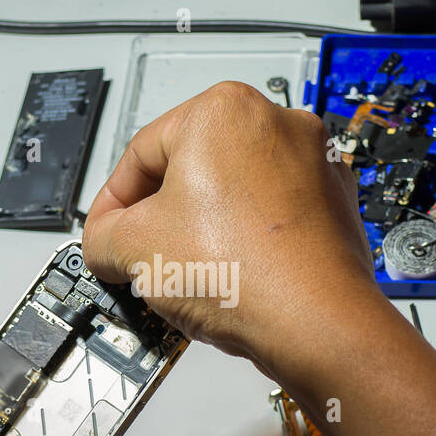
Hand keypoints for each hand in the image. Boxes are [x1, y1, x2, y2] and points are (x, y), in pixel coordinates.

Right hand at [81, 81, 381, 379]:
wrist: (317, 325)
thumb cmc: (245, 274)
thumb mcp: (134, 250)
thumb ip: (102, 237)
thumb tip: (103, 243)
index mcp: (224, 111)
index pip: (141, 153)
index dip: (112, 202)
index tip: (105, 234)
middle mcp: (277, 124)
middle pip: (191, 170)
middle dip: (161, 217)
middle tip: (140, 257)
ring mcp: (314, 164)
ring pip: (234, 194)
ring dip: (204, 230)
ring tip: (189, 274)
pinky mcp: (334, 205)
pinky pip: (272, 217)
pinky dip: (247, 242)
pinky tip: (232, 278)